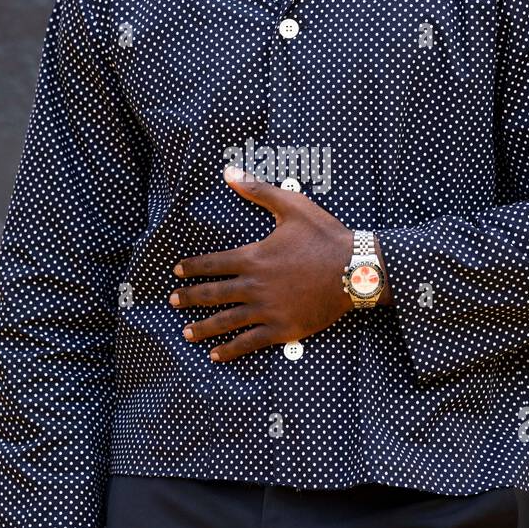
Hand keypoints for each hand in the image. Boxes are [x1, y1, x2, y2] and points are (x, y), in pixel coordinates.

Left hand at [168, 164, 359, 361]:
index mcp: (253, 257)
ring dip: (203, 328)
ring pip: (226, 321)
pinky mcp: (282, 329)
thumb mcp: (291, 206)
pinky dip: (230, 349)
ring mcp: (267, 310)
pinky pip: (249, 342)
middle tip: (173, 301)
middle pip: (212, 294)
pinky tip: (215, 355)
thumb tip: (230, 172)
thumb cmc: (324, 236)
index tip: (177, 272)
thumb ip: (258, 190)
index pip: (213, 264)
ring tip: (186, 333)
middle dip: (189, 298)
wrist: (355, 269)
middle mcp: (254, 286)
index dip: (192, 268)